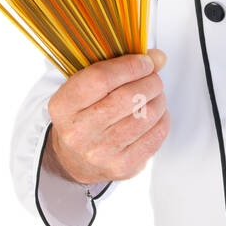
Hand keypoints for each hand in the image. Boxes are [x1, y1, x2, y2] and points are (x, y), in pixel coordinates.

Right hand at [45, 49, 169, 184]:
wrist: (76, 159)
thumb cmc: (84, 115)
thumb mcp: (86, 87)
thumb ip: (117, 67)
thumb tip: (158, 58)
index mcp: (63, 106)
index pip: (100, 78)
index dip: (130, 65)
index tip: (145, 61)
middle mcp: (78, 132)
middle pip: (127, 97)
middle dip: (150, 81)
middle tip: (153, 78)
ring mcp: (100, 152)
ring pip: (145, 116)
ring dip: (159, 99)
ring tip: (155, 95)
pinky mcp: (122, 167)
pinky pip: (156, 136)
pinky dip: (162, 119)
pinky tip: (155, 115)